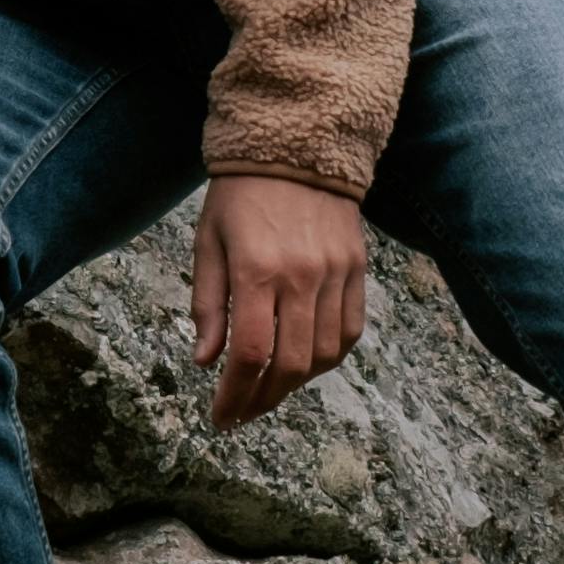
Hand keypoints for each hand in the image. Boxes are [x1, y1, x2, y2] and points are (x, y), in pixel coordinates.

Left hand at [190, 172, 369, 430]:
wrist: (296, 146)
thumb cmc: (240, 195)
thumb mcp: (208, 242)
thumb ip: (208, 304)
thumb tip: (206, 362)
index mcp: (256, 269)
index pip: (250, 354)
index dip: (235, 395)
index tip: (221, 417)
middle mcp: (301, 276)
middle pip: (290, 365)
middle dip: (263, 399)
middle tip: (243, 412)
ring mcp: (335, 274)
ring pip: (323, 355)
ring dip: (295, 384)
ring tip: (269, 390)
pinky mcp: (357, 269)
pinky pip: (350, 331)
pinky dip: (328, 357)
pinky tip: (304, 364)